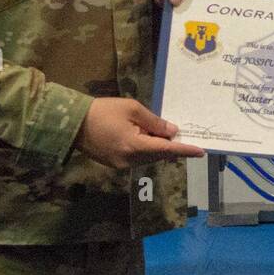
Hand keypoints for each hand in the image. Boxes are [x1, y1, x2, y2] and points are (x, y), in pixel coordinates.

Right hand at [75, 98, 205, 169]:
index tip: (201, 152)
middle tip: (183, 137)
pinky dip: (145, 150)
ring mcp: (120, 165)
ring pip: (148, 158)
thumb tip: (172, 132)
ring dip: (157, 148)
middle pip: (158, 156)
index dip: (185, 150)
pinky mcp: (114, 164)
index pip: (166, 150)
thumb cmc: (103, 111)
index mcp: (134, 147)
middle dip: (171, 147)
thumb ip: (154, 122)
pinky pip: (137, 159)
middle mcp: (129, 161)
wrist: (72, 123)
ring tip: (162, 134)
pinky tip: (146, 138)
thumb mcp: (132, 109)